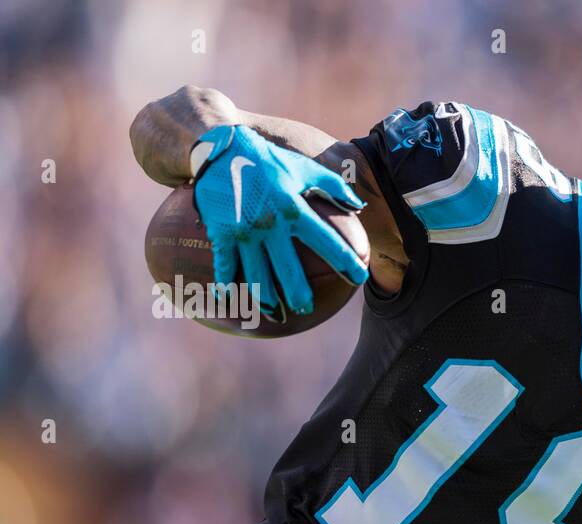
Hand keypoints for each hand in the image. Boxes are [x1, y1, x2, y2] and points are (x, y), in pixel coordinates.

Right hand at [190, 125, 368, 314]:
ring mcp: (243, 231)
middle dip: (298, 294)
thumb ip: (334, 186)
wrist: (219, 148)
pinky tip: (227, 302)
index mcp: (293, 208)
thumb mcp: (303, 167)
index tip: (359, 277)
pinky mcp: (221, 233)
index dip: (345, 260)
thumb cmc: (268, 160)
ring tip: (273, 314)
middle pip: (288, 269)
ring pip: (256, 274)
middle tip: (307, 309)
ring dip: (264, 299)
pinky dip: (225, 286)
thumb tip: (360, 205)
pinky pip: (224, 266)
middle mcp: (269, 224)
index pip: (326, 241)